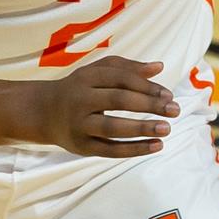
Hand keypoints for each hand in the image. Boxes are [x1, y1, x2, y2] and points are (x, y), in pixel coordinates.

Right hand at [29, 55, 177, 156]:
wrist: (42, 113)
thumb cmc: (78, 89)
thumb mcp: (97, 72)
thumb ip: (127, 68)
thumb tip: (160, 67)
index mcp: (86, 78)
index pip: (120, 78)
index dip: (146, 85)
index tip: (168, 95)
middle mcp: (80, 100)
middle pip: (118, 100)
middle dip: (149, 105)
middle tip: (175, 110)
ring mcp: (79, 125)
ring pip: (112, 128)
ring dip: (142, 129)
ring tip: (167, 129)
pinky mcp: (81, 146)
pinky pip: (110, 150)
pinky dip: (134, 149)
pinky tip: (156, 146)